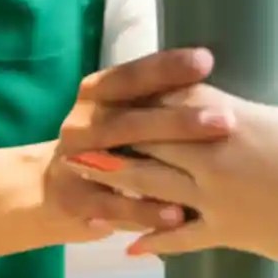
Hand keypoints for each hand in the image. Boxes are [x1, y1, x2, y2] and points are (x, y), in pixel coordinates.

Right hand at [43, 48, 235, 242]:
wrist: (52, 190)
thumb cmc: (106, 145)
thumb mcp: (121, 114)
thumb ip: (155, 100)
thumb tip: (211, 79)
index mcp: (96, 94)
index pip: (131, 76)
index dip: (166, 68)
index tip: (205, 61)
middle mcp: (82, 124)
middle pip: (131, 120)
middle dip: (179, 120)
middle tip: (224, 121)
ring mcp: (75, 164)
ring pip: (121, 163)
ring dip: (164, 167)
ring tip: (207, 168)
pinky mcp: (77, 201)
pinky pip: (116, 207)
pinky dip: (147, 212)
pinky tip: (178, 216)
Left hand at [64, 73, 277, 271]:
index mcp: (233, 121)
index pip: (177, 95)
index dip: (153, 85)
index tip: (134, 79)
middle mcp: (211, 159)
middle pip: (148, 136)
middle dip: (119, 127)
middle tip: (91, 119)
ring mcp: (213, 199)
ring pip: (148, 184)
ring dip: (115, 176)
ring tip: (84, 171)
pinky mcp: (225, 233)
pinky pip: (178, 237)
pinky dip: (152, 238)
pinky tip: (129, 244)